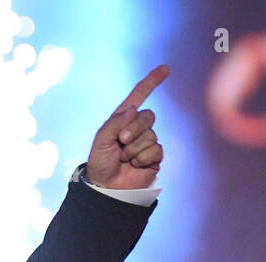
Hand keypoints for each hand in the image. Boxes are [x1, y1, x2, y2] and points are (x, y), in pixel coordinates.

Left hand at [85, 64, 168, 189]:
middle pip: (148, 116)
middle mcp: (136, 128)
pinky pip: (155, 150)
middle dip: (134, 129)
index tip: (165, 69)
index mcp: (122, 120)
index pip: (139, 96)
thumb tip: (133, 110)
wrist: (106, 187)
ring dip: (135, 149)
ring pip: (151, 136)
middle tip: (121, 142)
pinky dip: (142, 158)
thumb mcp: (101, 140)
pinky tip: (135, 166)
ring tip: (124, 159)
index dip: (151, 82)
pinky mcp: (153, 157)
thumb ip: (115, 122)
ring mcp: (146, 142)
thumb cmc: (100, 163)